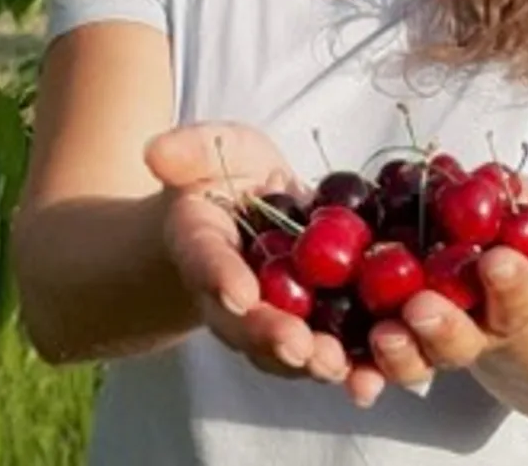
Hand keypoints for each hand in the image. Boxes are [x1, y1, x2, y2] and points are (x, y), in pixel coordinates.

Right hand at [143, 122, 352, 384]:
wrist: (250, 213)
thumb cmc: (228, 178)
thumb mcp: (213, 149)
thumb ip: (189, 150)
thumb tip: (157, 153)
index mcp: (201, 246)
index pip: (204, 263)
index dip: (218, 278)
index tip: (237, 291)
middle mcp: (231, 297)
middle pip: (246, 325)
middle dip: (271, 337)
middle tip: (297, 343)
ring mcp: (272, 319)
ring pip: (287, 351)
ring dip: (312, 361)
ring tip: (336, 363)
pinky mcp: (315, 327)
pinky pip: (329, 355)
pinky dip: (350, 371)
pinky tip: (371, 379)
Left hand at [340, 177, 527, 408]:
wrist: (474, 250)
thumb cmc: (516, 233)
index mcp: (509, 304)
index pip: (515, 300)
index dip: (510, 285)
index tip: (498, 262)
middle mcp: (467, 331)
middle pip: (456, 342)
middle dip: (443, 327)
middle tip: (424, 308)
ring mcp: (423, 338)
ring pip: (412, 357)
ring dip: (398, 352)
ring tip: (384, 333)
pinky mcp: (382, 333)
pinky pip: (367, 358)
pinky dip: (357, 366)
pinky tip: (345, 365)